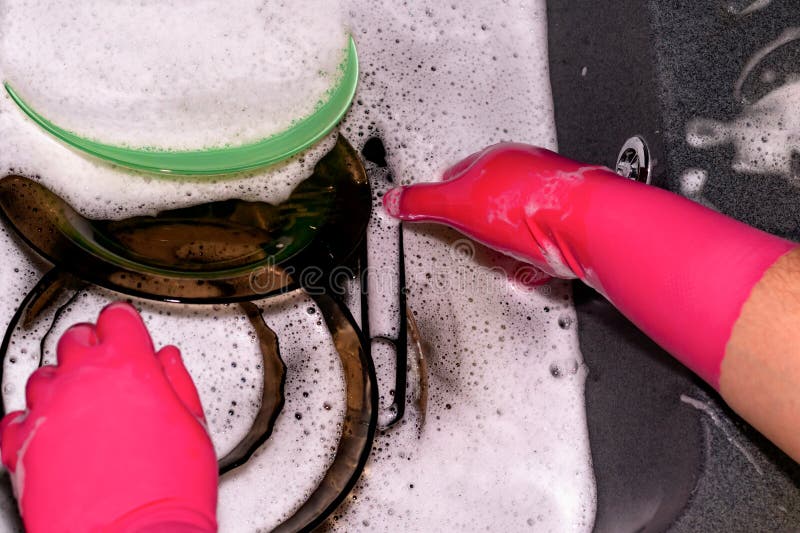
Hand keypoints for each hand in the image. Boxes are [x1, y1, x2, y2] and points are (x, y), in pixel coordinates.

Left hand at [0, 302, 217, 532]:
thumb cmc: (170, 490)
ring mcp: (48, 412)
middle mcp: (83, 380)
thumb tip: (167, 360)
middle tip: (108, 367)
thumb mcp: (195, 426)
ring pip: (42, 375)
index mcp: (129, 366)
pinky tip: (55, 433)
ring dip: (63, 383)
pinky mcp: (20, 446)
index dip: (124, 324)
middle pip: (75, 339)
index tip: (127, 332)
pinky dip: (33, 420)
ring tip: (84, 406)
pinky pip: (15, 418)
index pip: (117, 319)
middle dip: (93, 347)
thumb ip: (177, 382)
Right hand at [383, 143, 609, 279]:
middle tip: (466, 233)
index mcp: (494, 160)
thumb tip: (394, 200)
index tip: (437, 205)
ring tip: (498, 253)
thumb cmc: (526, 207)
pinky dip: (532, 252)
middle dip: (478, 216)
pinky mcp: (568, 221)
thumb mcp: (456, 206)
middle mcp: (524, 172)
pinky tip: (528, 266)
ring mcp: (549, 195)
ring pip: (518, 215)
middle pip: (490, 194)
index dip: (445, 191)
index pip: (459, 172)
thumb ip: (422, 203)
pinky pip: (542, 237)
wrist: (582, 226)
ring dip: (506, 236)